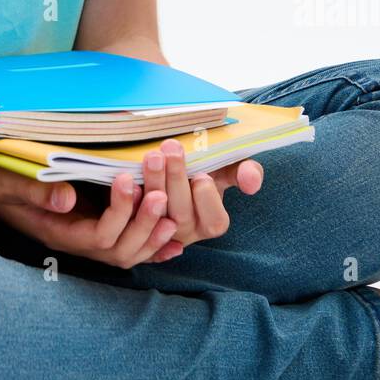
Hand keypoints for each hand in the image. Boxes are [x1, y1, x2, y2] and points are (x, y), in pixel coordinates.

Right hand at [0, 161, 185, 269]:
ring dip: (150, 234)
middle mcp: (74, 242)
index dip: (119, 213)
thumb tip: (67, 200)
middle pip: (117, 250)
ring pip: (124, 251)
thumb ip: (38, 191)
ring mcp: (83, 237)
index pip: (97, 237)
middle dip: (142, 225)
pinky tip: (171, 238)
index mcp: (57, 233)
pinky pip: (123, 243)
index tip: (128, 180)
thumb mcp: (11, 182)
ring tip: (170, 211)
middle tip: (160, 194)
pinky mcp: (90, 227)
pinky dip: (148, 243)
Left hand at [140, 140, 264, 249]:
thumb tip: (251, 182)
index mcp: (210, 222)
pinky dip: (130, 199)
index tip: (202, 175)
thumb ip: (244, 170)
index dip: (208, 200)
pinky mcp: (133, 224)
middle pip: (181, 214)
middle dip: (176, 179)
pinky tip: (128, 176)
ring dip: (154, 182)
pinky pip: (131, 218)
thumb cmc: (203, 167)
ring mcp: (158, 231)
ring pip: (156, 214)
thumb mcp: (227, 166)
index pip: (214, 222)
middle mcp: (185, 231)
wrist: (171, 164)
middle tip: (172, 148)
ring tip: (152, 155)